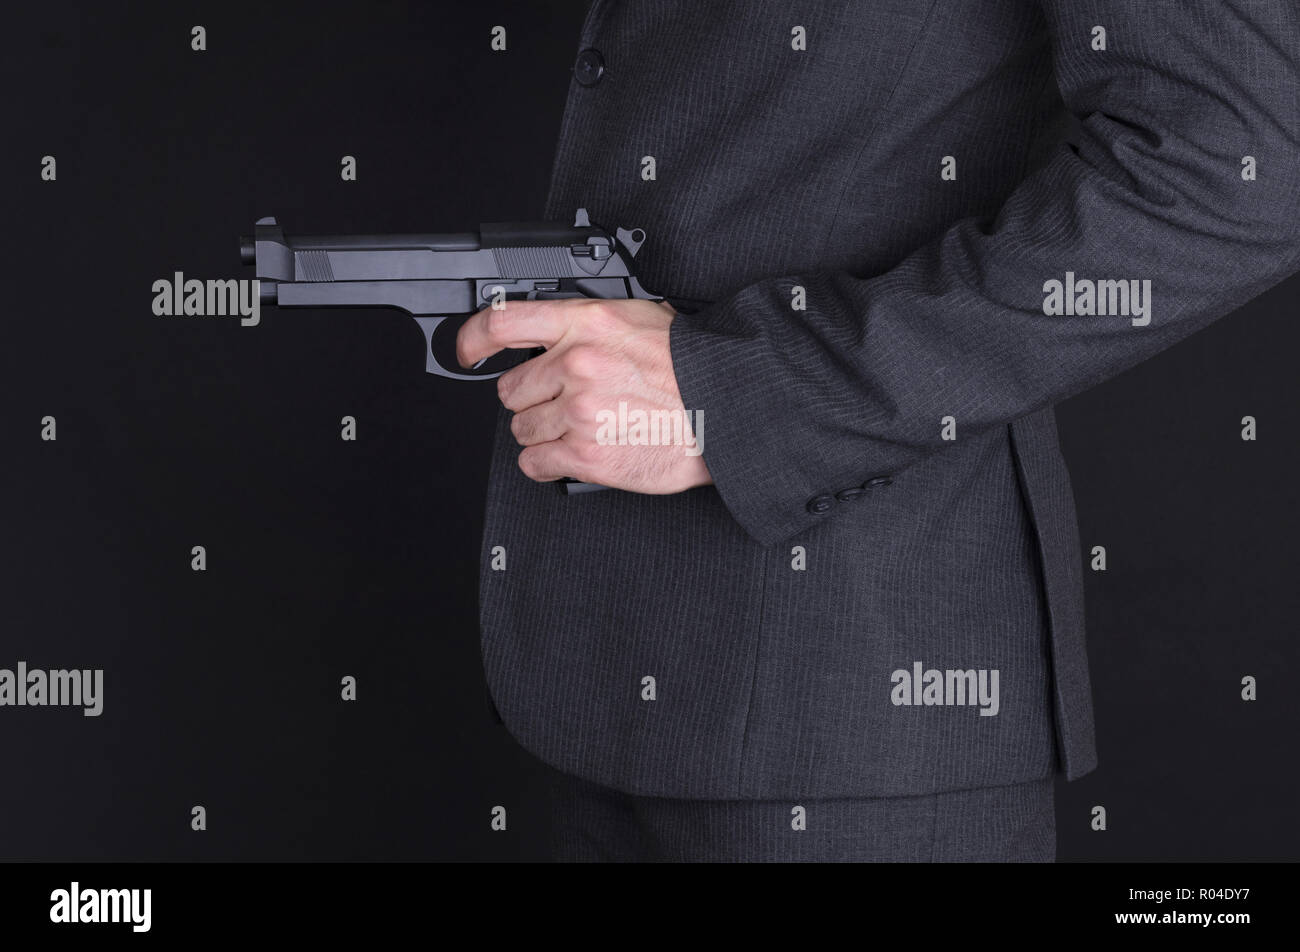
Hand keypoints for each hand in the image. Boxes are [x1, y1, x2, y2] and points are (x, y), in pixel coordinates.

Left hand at [456, 298, 712, 493]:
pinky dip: (548, 463)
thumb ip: (589, 325)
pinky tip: (572, 454)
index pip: (504, 323)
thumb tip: (555, 334)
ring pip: (521, 428)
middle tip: (562, 403)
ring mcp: (578, 411)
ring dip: (542, 433)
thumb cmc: (692, 368)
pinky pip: (535, 462)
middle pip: (511, 389)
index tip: (468, 353)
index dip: (473, 340)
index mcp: (586, 324)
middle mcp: (576, 364)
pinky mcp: (585, 454)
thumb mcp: (639, 319)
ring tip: (578, 429)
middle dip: (532, 399)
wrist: (726, 407)